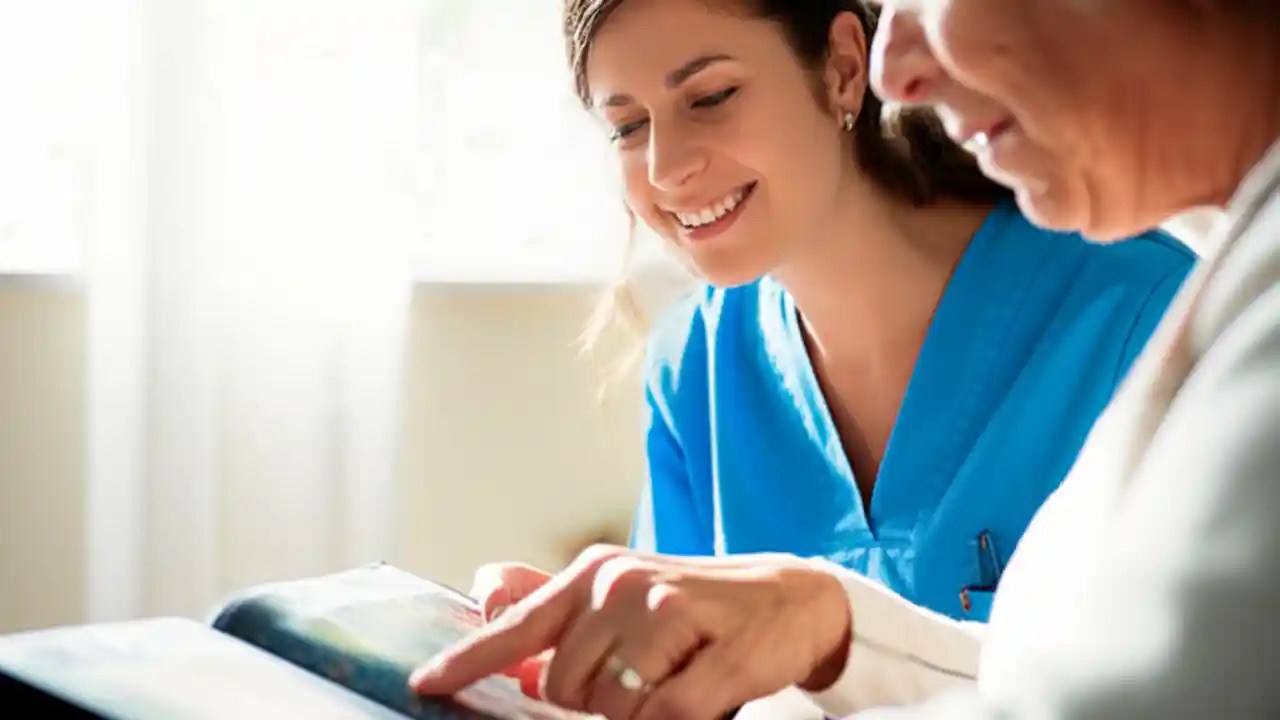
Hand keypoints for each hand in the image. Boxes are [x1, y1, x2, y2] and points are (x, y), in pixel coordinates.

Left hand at [410, 546, 852, 719]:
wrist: (789, 598)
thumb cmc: (695, 606)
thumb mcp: (622, 595)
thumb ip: (553, 602)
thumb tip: (486, 592)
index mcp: (593, 574)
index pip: (517, 625)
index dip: (468, 660)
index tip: (425, 684)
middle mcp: (621, 585)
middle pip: (562, 689)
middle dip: (593, 702)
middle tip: (641, 677)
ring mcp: (667, 613)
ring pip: (609, 709)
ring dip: (637, 712)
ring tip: (673, 678)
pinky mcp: (712, 651)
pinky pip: (663, 718)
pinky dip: (674, 719)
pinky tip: (698, 691)